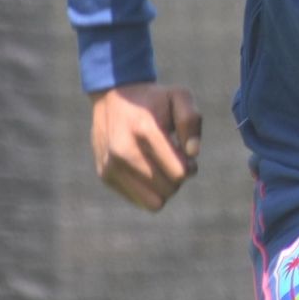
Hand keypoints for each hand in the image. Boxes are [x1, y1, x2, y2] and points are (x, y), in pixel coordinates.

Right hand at [89, 83, 201, 210]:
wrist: (113, 97)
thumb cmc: (154, 99)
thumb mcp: (179, 96)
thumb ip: (191, 121)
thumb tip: (193, 154)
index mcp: (145, 130)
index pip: (178, 172)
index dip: (190, 167)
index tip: (187, 154)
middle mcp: (123, 151)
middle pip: (168, 189)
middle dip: (178, 177)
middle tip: (176, 159)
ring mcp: (111, 166)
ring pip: (153, 202)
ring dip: (164, 188)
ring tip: (162, 166)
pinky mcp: (105, 176)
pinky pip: (139, 200)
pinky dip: (148, 189)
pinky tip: (147, 168)